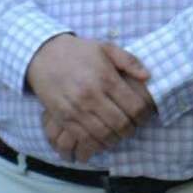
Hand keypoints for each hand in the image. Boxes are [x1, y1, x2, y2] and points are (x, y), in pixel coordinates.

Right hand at [25, 36, 154, 161]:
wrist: (44, 54)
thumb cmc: (79, 51)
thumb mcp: (106, 47)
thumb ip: (129, 61)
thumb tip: (148, 76)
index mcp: (106, 77)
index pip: (134, 106)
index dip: (144, 116)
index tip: (145, 116)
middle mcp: (92, 95)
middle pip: (121, 124)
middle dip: (131, 130)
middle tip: (133, 127)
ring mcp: (76, 108)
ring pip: (104, 135)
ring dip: (116, 139)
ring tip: (118, 134)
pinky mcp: (63, 118)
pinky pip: (84, 139)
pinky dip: (97, 144)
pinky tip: (102, 139)